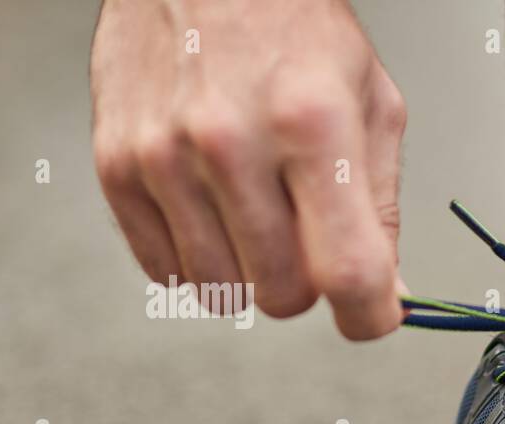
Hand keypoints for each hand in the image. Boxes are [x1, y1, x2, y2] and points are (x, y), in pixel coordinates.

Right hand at [90, 0, 406, 338]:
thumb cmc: (294, 26)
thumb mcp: (373, 102)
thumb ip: (382, 206)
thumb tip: (387, 291)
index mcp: (311, 125)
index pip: (347, 271)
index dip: (368, 313)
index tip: (372, 313)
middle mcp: (230, 143)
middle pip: (283, 295)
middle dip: (307, 281)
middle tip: (307, 233)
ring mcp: (165, 157)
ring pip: (225, 292)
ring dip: (250, 269)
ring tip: (258, 207)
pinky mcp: (117, 167)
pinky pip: (167, 270)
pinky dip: (199, 255)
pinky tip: (214, 206)